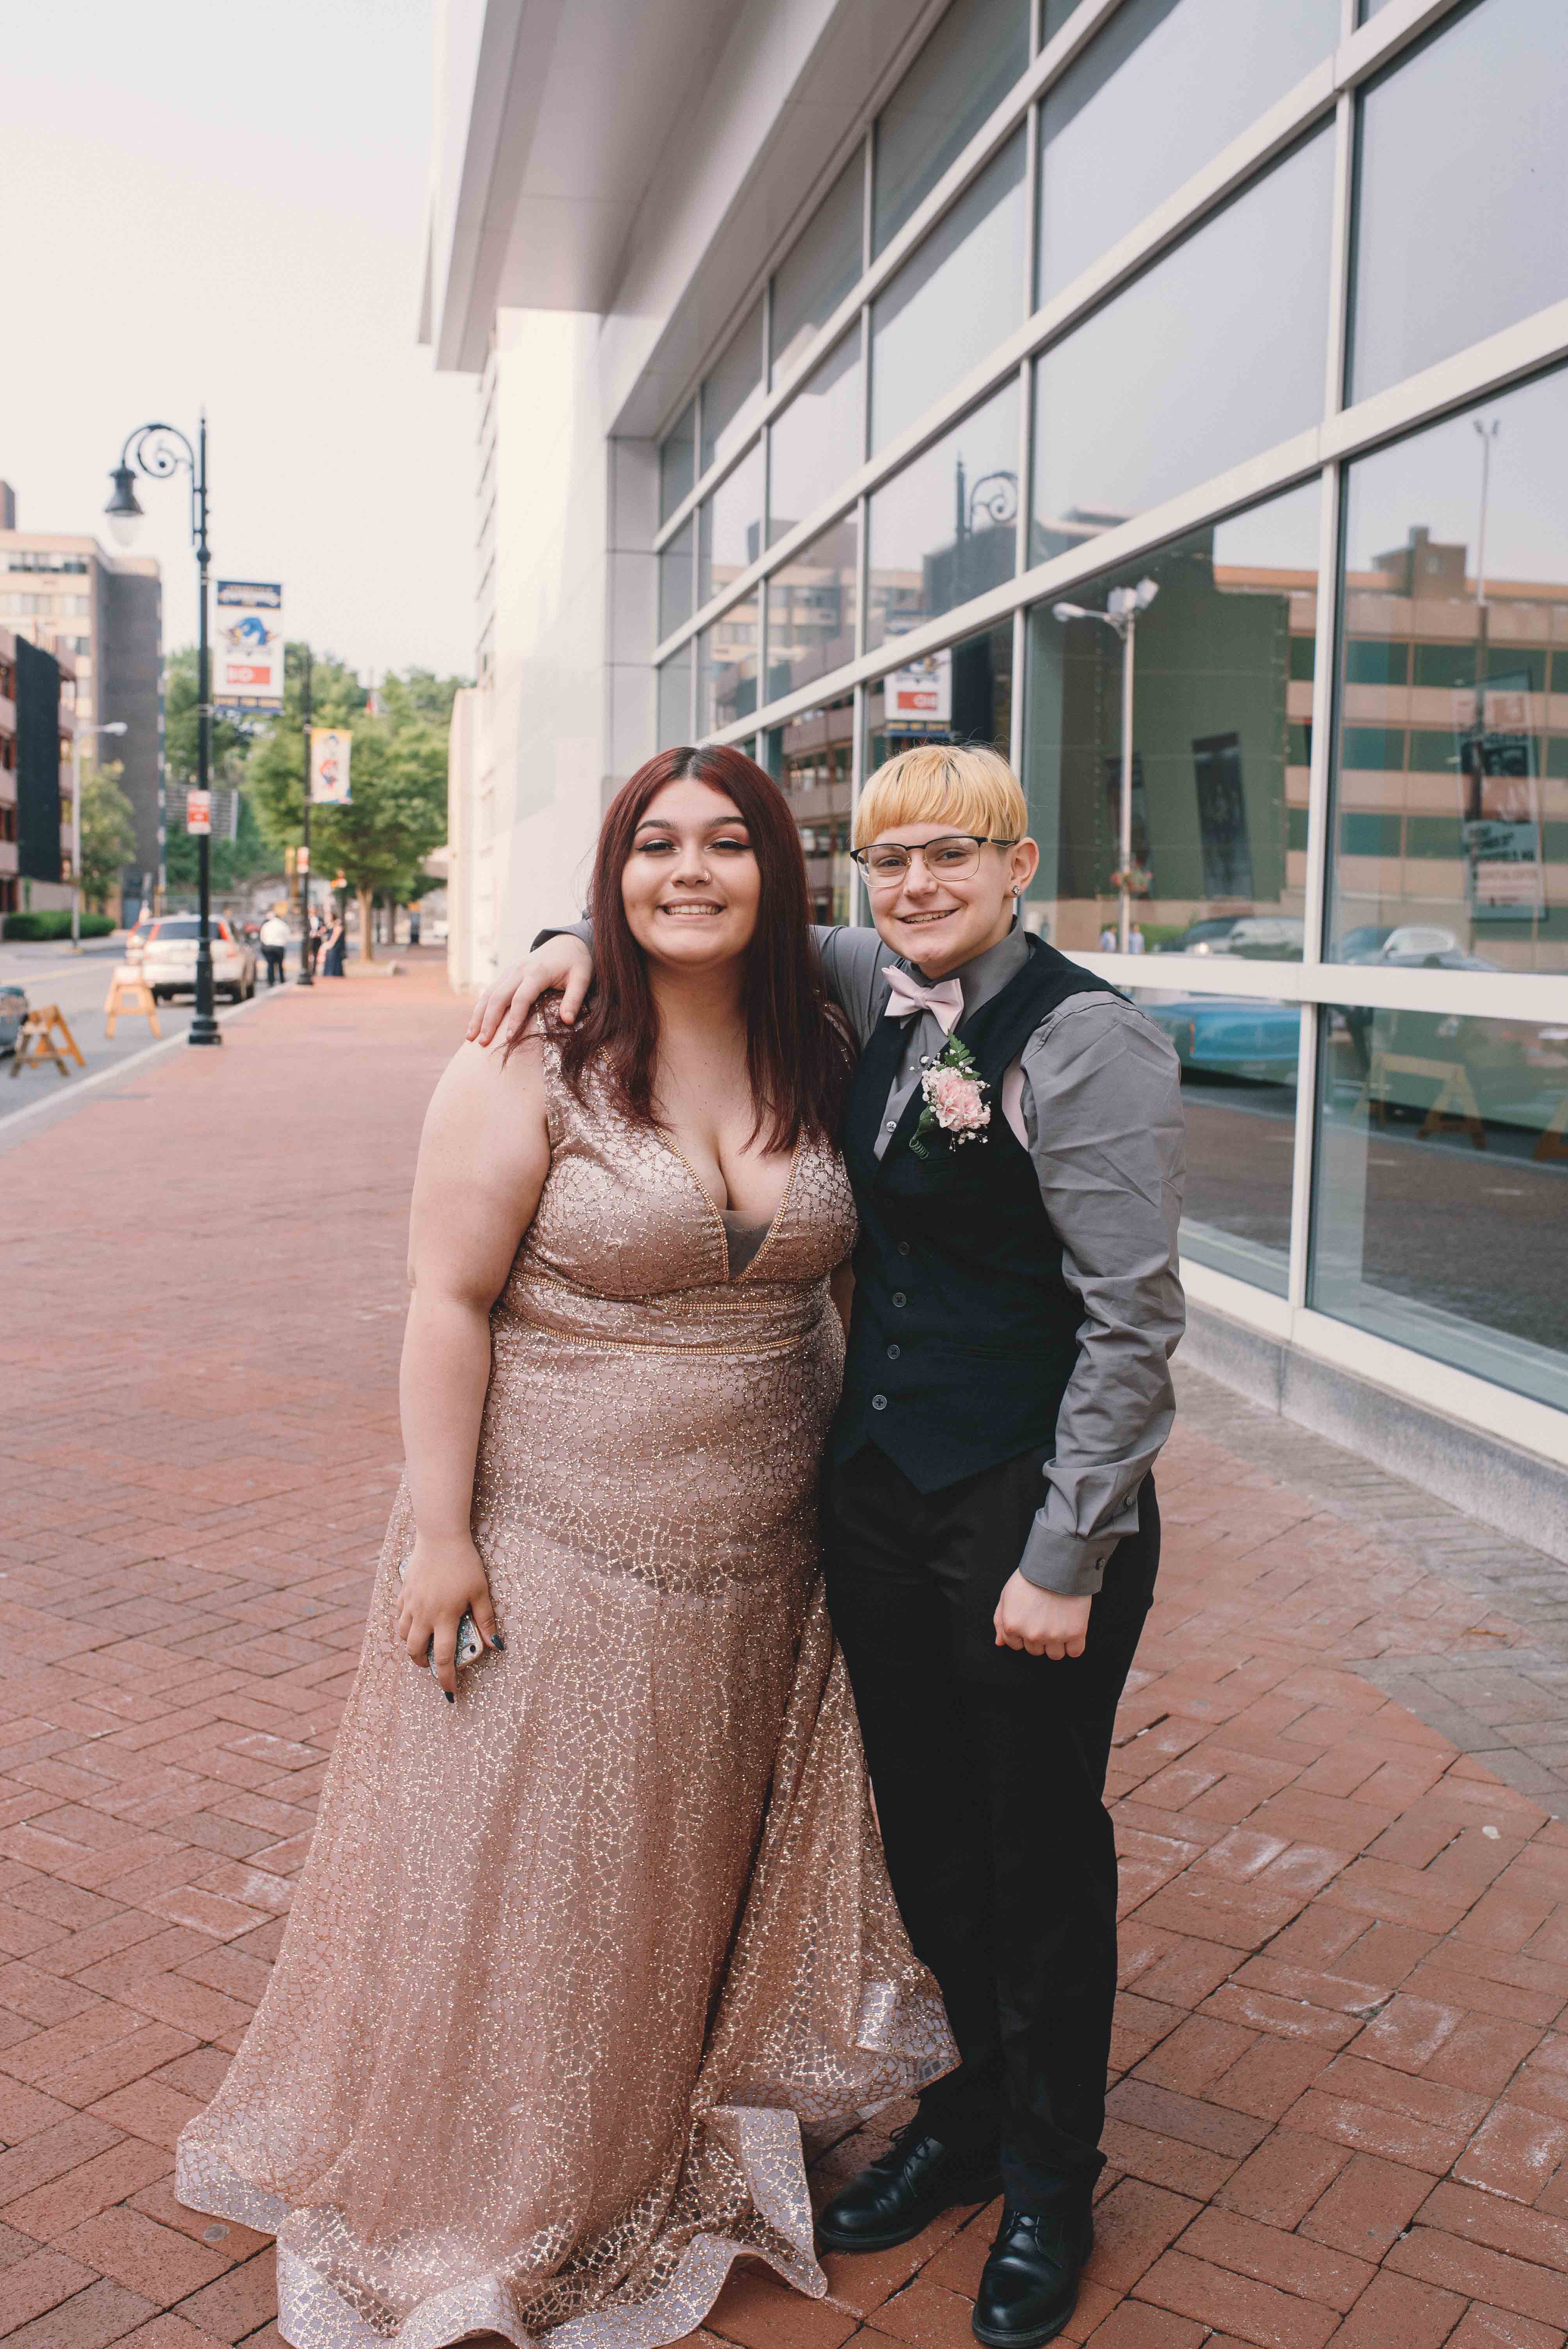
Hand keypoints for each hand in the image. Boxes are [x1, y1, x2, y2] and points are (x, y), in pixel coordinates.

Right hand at [395, 1531, 499, 1697]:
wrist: (440, 1537)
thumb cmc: (464, 1564)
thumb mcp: (481, 1592)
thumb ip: (486, 1620)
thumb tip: (497, 1645)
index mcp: (445, 1618)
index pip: (443, 1658)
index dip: (446, 1678)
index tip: (450, 1693)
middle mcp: (424, 1615)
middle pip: (415, 1651)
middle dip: (423, 1664)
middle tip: (433, 1665)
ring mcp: (410, 1604)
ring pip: (402, 1636)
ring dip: (411, 1646)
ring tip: (422, 1646)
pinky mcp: (403, 1593)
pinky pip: (397, 1617)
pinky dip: (403, 1626)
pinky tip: (413, 1623)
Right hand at [467, 937, 593, 1048]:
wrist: (566, 942)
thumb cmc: (576, 963)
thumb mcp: (582, 978)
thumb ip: (574, 999)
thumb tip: (567, 1021)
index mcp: (537, 972)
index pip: (521, 998)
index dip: (514, 1019)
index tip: (508, 1038)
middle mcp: (518, 970)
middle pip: (498, 997)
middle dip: (488, 1020)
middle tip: (482, 1042)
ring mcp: (510, 971)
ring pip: (488, 994)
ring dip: (478, 1016)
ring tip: (469, 1037)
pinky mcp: (506, 974)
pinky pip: (489, 991)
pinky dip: (480, 1008)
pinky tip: (474, 1024)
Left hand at [994, 1571, 1090, 1658]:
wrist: (1057, 1564)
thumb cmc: (1031, 1577)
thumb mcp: (1006, 1595)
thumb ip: (1000, 1620)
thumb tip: (1000, 1643)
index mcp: (1013, 1626)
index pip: (1016, 1646)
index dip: (1023, 1634)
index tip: (1031, 1621)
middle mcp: (1032, 1635)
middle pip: (1036, 1651)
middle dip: (1039, 1638)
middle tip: (1046, 1618)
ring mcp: (1054, 1636)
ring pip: (1055, 1655)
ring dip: (1057, 1644)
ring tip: (1059, 1623)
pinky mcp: (1075, 1633)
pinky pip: (1075, 1652)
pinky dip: (1074, 1646)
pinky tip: (1072, 1630)